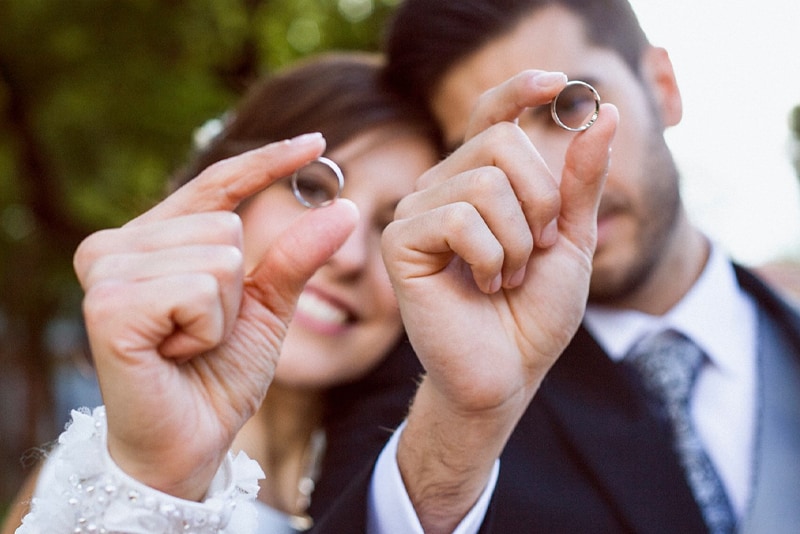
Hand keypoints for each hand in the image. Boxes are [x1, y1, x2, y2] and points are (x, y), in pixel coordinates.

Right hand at [73, 133, 358, 499]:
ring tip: (189, 344)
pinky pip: (201, 289)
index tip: (318, 141)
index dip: (267, 163)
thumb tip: (345, 207)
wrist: (189, 443)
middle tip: (203, 332)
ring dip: (224, 313)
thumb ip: (297, 256)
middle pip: (227, 225)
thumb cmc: (218, 374)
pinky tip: (176, 354)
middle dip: (238, 290)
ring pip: (220, 257)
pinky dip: (209, 329)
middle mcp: (115, 247)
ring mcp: (106, 273)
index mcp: (148, 239)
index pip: (216, 184)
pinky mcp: (109, 307)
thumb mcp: (266, 308)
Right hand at [381, 71, 617, 530]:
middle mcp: (441, 186)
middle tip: (533, 255)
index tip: (557, 82)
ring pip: (484, 183)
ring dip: (516, 241)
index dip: (519, 89)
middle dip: (540, 204)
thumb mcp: (570, 239)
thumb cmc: (533, 311)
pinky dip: (489, 258)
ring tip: (506, 277)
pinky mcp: (400, 241)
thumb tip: (606, 114)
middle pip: (502, 142)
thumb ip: (580, 180)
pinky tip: (481, 286)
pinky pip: (458, 218)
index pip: (492, 115)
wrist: (506, 371)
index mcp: (479, 180)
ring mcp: (416, 211)